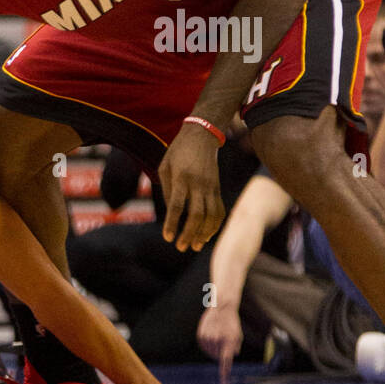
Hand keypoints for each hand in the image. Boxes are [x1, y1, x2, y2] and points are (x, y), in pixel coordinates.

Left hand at [159, 124, 224, 251]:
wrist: (202, 136)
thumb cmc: (178, 152)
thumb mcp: (165, 167)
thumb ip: (167, 191)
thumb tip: (172, 214)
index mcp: (182, 178)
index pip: (177, 206)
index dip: (172, 223)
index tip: (168, 238)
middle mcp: (198, 184)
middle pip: (197, 215)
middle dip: (189, 234)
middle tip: (181, 247)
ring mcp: (211, 187)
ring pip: (212, 216)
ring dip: (204, 234)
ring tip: (194, 246)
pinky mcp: (218, 188)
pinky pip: (219, 210)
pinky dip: (214, 225)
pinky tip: (206, 235)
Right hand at [196, 306, 241, 377]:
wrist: (221, 308)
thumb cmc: (232, 323)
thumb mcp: (238, 335)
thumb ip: (235, 347)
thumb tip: (231, 356)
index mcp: (228, 341)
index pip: (226, 359)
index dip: (224, 369)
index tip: (223, 378)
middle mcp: (217, 340)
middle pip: (217, 356)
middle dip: (221, 354)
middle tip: (224, 343)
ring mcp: (208, 338)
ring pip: (210, 352)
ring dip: (214, 349)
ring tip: (218, 337)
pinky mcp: (201, 335)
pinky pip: (204, 347)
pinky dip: (208, 346)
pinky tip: (211, 337)